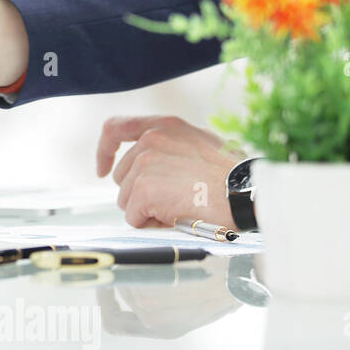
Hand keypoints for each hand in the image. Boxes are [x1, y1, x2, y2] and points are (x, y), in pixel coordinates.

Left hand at [96, 115, 243, 227]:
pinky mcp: (143, 189)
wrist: (247, 194)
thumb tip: (145, 165)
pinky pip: (133, 217)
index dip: (104, 151)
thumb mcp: (199, 144)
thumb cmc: (232, 176)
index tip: (102, 169)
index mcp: (165, 125)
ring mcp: (145, 163)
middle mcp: (151, 139)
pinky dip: (151, 224)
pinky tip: (176, 217)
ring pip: (126, 199)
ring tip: (180, 206)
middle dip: (140, 193)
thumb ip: (169, 147)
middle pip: (122, 176)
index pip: (115, 128)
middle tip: (175, 199)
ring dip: (147, 209)